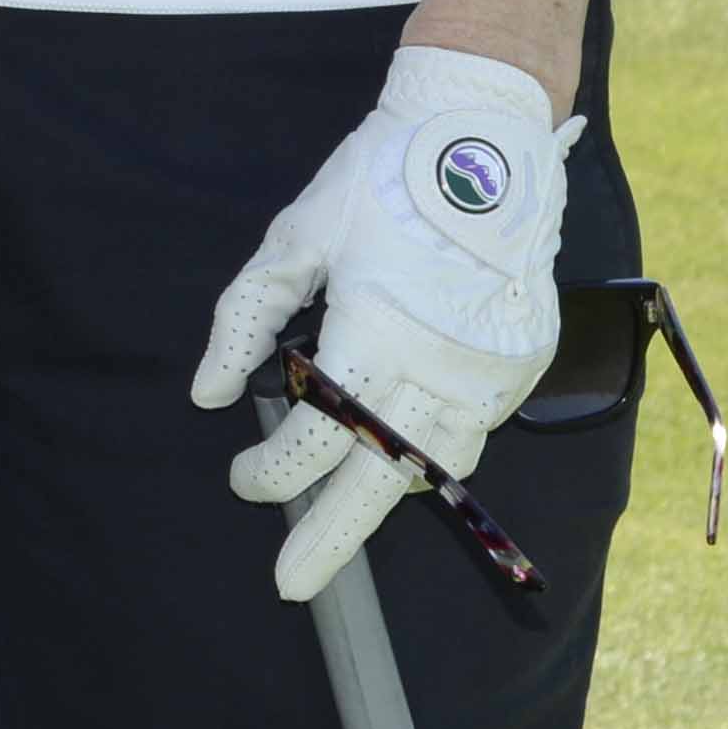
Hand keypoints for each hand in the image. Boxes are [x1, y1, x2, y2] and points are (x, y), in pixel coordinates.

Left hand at [197, 43, 568, 598]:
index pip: (318, 434)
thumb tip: (207, 396)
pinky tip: (395, 464)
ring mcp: (491, 373)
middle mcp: (442, 366)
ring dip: (383, 500)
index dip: (273, 468)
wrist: (478, 143)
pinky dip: (429, 455)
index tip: (242, 479)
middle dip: (331, 536)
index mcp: (377, 332)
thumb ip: (245, 319)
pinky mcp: (520, 367)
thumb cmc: (375, 182)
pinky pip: (470, 434)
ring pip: (433, 466)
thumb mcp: (292, 238)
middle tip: (292, 585)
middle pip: (381, 478)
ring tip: (336, 530)